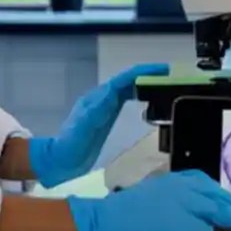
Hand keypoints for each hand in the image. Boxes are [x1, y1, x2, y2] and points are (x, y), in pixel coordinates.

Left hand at [28, 62, 168, 186]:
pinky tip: (147, 99)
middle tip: (170, 76)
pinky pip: (126, 99)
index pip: (124, 79)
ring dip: (144, 83)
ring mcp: (104, 106)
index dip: (143, 72)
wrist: (60, 160)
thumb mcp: (83, 128)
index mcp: (98, 98)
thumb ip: (96, 110)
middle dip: (148, 75)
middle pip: (128, 80)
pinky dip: (139, 95)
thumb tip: (113, 90)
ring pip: (127, 88)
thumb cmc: (70, 145)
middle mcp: (102, 98)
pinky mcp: (107, 116)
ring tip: (164, 83)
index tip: (163, 70)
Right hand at [66, 170, 230, 230]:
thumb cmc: (121, 210)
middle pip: (212, 194)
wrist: (106, 220)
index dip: (215, 188)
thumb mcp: (148, 192)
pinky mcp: (180, 223)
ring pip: (213, 210)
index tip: (224, 195)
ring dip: (224, 219)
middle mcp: (179, 187)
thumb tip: (185, 206)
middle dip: (227, 203)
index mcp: (170, 179)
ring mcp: (181, 204)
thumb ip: (168, 195)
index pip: (200, 178)